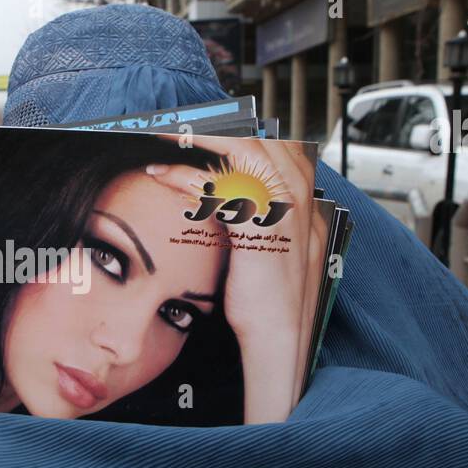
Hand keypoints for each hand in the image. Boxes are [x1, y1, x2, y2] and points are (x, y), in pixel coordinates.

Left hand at [147, 137, 317, 421]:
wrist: (279, 344)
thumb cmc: (267, 308)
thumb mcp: (268, 256)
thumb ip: (258, 222)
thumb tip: (228, 200)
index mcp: (307, 208)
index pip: (280, 149)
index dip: (241, 132)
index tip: (205, 125)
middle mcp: (304, 204)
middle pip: (264, 140)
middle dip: (218, 124)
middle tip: (178, 122)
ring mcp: (288, 215)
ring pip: (247, 151)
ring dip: (201, 137)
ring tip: (166, 134)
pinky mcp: (264, 231)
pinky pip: (222, 187)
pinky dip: (186, 176)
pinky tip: (159, 175)